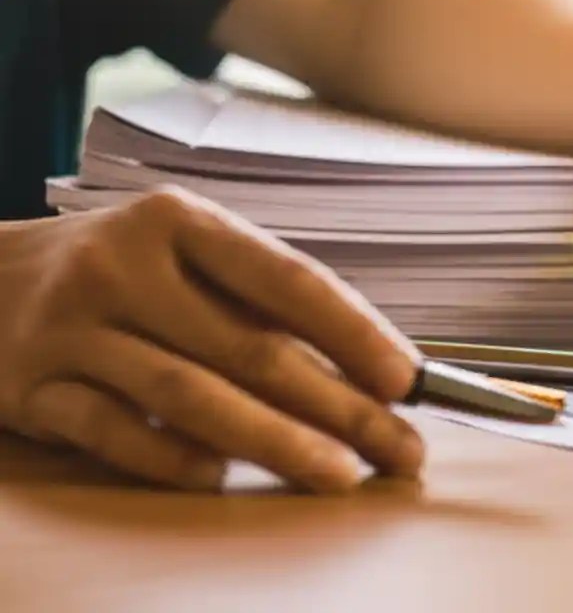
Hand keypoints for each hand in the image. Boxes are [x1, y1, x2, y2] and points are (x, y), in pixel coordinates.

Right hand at [0, 188, 424, 491]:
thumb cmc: (117, 269)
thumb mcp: (183, 253)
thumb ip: (259, 300)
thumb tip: (368, 370)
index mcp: (180, 220)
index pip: (287, 279)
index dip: (355, 333)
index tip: (407, 380)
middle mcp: (124, 266)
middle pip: (252, 348)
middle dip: (340, 407)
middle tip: (400, 449)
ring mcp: (73, 328)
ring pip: (191, 395)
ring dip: (276, 441)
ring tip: (341, 474)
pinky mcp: (30, 388)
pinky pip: (114, 435)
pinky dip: (173, 459)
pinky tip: (224, 479)